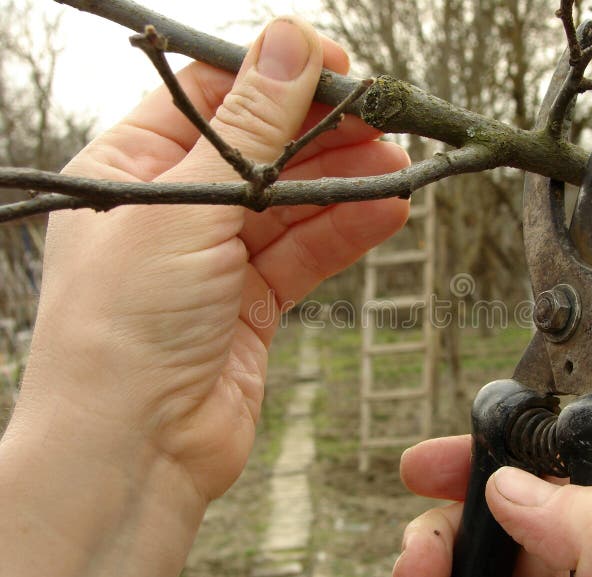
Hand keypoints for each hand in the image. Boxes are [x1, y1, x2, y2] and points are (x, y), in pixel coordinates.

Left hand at [0, 17, 408, 576]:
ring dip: (344, 181)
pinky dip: (346, 231)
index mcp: (132, 167)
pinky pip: (306, 253)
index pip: (211, 96)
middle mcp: (173, 208)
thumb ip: (248, 127)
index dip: (275, 75)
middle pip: (261, 148)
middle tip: (382, 119)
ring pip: (292, 202)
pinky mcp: (252, 302)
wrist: (135, 449)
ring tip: (397, 164)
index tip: (338, 68)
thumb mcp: (186, 206)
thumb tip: (289, 41)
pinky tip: (387, 210)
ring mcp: (215, 258)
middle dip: (322, 132)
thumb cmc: (124, 329)